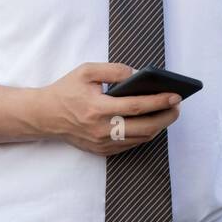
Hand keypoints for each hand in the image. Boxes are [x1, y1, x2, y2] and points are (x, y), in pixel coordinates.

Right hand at [40, 62, 180, 154]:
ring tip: (168, 112)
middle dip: (166, 117)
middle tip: (177, 106)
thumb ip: (114, 70)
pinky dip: (145, 134)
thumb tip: (139, 74)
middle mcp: (101, 129)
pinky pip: (131, 144)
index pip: (136, 106)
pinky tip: (152, 122)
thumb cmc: (66, 91)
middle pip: (144, 127)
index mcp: (97, 108)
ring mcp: (102, 143)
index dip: (159, 101)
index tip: (175, 96)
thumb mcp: (87, 71)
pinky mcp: (102, 150)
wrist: (44, 116)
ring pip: (140, 138)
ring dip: (159, 126)